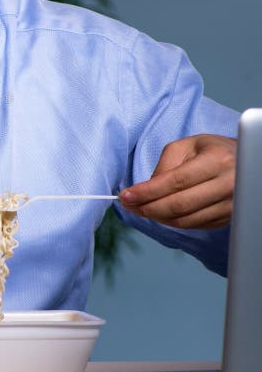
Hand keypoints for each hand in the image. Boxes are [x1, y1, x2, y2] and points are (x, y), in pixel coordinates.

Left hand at [119, 134, 235, 228]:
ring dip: (157, 217)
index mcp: (217, 160)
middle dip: (148, 208)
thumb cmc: (212, 150)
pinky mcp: (229, 218)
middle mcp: (229, 184)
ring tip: (139, 209)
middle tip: (129, 205)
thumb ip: (164, 165)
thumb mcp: (185, 146)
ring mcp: (232, 205)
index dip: (147, 191)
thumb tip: (147, 190)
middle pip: (179, 205)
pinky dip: (173, 222)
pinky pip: (195, 225)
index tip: (126, 196)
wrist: (245, 161)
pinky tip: (160, 213)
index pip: (175, 182)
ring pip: (186, 220)